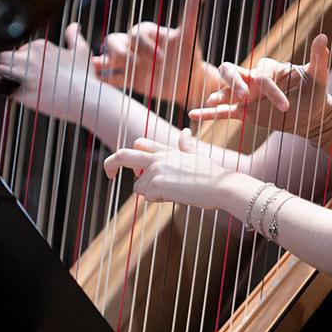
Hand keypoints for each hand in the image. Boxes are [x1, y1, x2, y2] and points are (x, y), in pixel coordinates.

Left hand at [0, 23, 122, 130]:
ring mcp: (24, 75)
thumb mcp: (81, 51)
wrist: (86, 99)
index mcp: (39, 46)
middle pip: (3, 57)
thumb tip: (74, 25)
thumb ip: (74, 36)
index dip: (16, 57)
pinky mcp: (22, 93)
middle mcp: (29, 58)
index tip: (16, 64)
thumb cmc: (85, 77)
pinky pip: (2, 88)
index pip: (18, 49)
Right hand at [91, 0, 223, 104]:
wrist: (188, 82)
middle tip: (135, 66)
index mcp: (146, 32)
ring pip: (108, 57)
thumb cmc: (188, 56)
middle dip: (121, 53)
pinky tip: (96, 81)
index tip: (161, 59)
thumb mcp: (188, 37)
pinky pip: (111, 77)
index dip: (145, 45)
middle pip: (115, 42)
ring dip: (103, 61)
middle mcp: (134, 45)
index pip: (137, 34)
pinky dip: (103, 78)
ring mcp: (129, 61)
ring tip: (96, 66)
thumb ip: (190, 15)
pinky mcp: (128, 79)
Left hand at [103, 135, 229, 207]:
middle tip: (108, 174)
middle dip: (111, 163)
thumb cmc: (213, 174)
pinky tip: (175, 196)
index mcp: (167, 150)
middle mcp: (158, 156)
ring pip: (138, 186)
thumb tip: (186, 131)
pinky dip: (159, 200)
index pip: (139, 144)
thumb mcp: (198, 155)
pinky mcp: (158, 183)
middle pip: (123, 154)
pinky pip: (148, 196)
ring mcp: (157, 168)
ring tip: (174, 191)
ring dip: (152, 193)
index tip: (121, 165)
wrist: (223, 186)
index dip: (130, 153)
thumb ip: (188, 145)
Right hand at [190, 33, 331, 142]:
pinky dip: (208, 113)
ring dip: (218, 94)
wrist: (311, 116)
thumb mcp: (319, 77)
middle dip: (234, 83)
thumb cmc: (315, 93)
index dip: (270, 88)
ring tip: (212, 99)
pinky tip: (192, 115)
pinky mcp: (243, 112)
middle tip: (243, 97)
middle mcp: (253, 80)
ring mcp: (246, 96)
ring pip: (224, 90)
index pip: (262, 75)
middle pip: (233, 73)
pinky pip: (222, 112)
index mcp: (268, 69)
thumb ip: (318, 58)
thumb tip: (324, 35)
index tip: (285, 105)